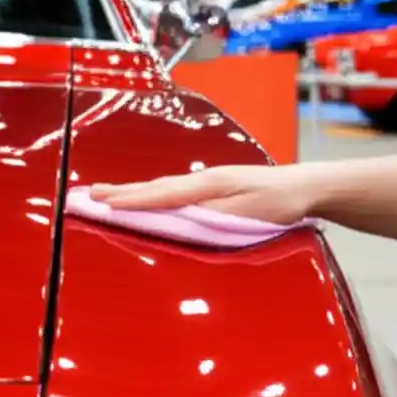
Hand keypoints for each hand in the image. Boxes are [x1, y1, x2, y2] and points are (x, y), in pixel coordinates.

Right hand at [89, 165, 317, 225]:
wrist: (308, 188)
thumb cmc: (280, 203)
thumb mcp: (248, 213)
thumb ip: (211, 216)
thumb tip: (176, 217)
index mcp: (207, 185)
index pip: (160, 195)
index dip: (129, 200)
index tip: (100, 203)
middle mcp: (202, 179)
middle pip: (154, 187)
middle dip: (120, 192)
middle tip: (88, 194)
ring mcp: (207, 181)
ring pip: (161, 188)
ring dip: (132, 192)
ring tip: (107, 194)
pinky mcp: (214, 187)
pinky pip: (173, 192)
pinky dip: (152, 194)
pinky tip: (147, 197)